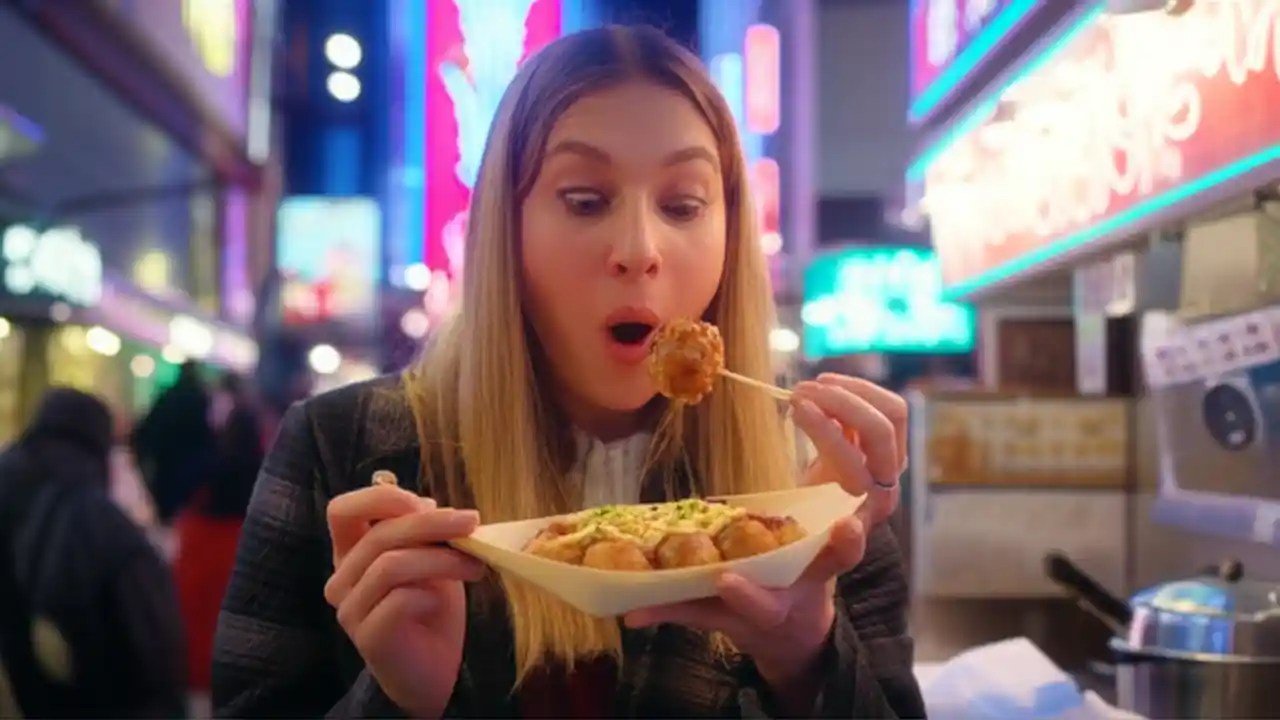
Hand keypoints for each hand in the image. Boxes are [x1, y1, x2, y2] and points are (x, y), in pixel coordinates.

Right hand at [324, 485, 485, 718]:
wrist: (437, 667)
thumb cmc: (432, 608)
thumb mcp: (430, 558)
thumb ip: (421, 532)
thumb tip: (426, 503)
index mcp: (352, 553)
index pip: (342, 510)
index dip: (381, 498)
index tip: (426, 502)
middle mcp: (342, 579)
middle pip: (378, 534)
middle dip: (431, 523)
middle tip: (472, 522)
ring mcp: (350, 610)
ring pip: (391, 565)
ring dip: (441, 558)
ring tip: (474, 566)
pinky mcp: (368, 637)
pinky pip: (400, 600)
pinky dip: (429, 595)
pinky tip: (442, 604)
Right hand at [624, 374, 907, 710]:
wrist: (804, 593)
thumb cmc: (769, 600)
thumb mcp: (731, 613)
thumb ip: (688, 609)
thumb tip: (634, 613)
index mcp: (825, 561)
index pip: (848, 553)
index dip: (847, 541)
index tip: (837, 523)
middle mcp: (860, 520)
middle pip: (882, 464)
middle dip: (844, 424)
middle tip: (798, 399)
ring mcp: (871, 487)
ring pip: (890, 429)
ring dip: (855, 398)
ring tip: (807, 386)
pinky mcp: (869, 462)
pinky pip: (884, 418)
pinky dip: (860, 393)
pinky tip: (821, 386)